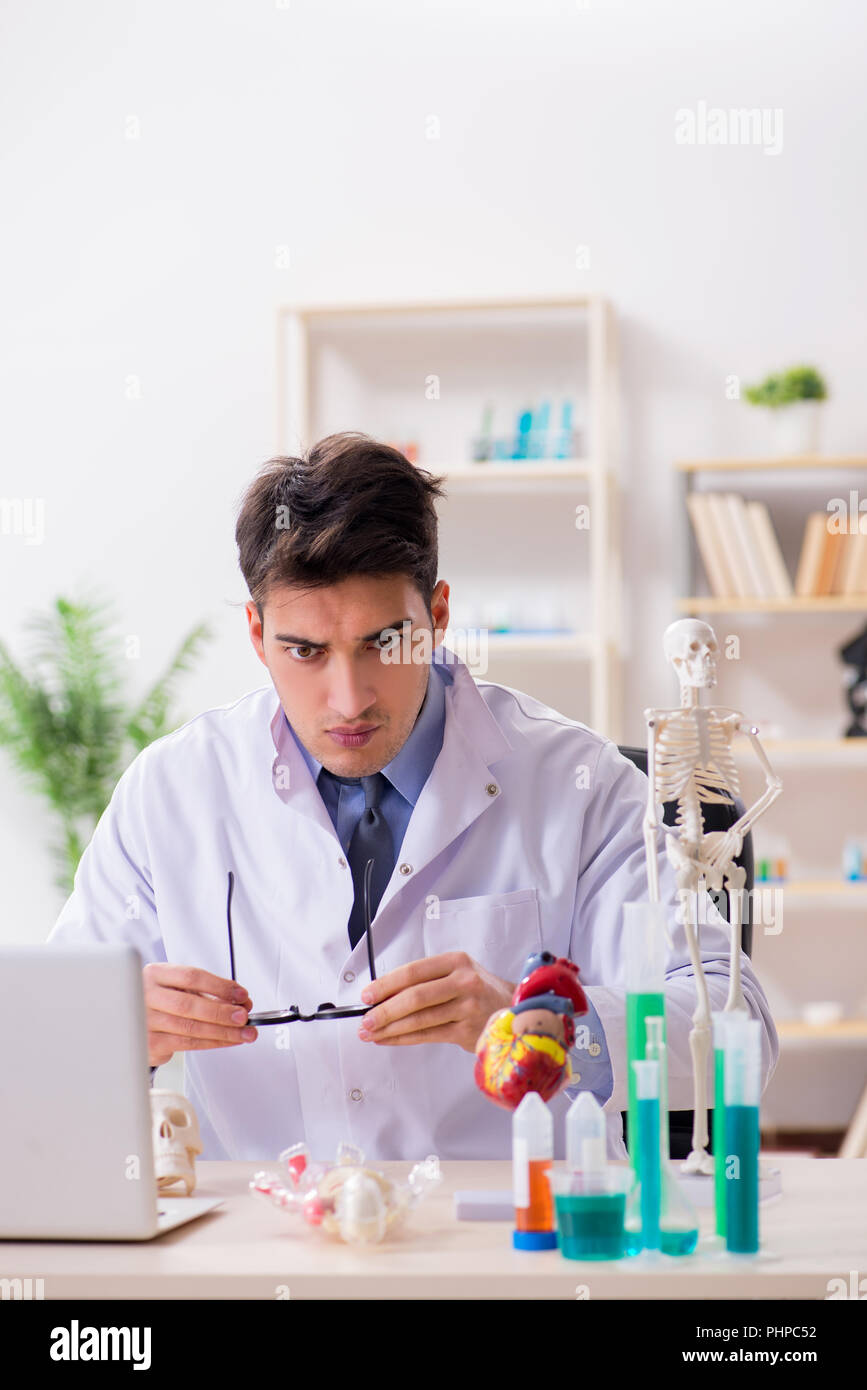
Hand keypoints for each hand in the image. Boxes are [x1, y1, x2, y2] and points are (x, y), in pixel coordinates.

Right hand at [144, 963, 256, 1066]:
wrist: (132, 1021)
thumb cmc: (163, 1001)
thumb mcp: (180, 988)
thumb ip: (206, 993)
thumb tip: (240, 1003)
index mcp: (156, 974)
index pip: (192, 977)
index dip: (220, 986)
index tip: (241, 995)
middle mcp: (146, 996)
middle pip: (189, 1004)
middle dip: (221, 1012)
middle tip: (243, 1016)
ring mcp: (145, 1021)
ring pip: (190, 1028)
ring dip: (222, 1032)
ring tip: (242, 1032)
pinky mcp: (150, 1044)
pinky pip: (187, 1044)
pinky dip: (212, 1043)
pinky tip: (226, 1040)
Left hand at [357, 951, 513, 1052]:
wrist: (514, 1009)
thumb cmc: (480, 991)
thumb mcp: (458, 973)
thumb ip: (427, 980)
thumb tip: (384, 994)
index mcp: (457, 961)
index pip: (413, 971)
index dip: (386, 984)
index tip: (368, 995)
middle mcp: (464, 981)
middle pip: (415, 996)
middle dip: (385, 1010)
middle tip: (366, 1019)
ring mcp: (467, 1007)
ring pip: (419, 1019)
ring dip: (390, 1028)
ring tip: (371, 1033)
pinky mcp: (467, 1031)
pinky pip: (427, 1035)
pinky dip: (404, 1038)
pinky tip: (390, 1039)